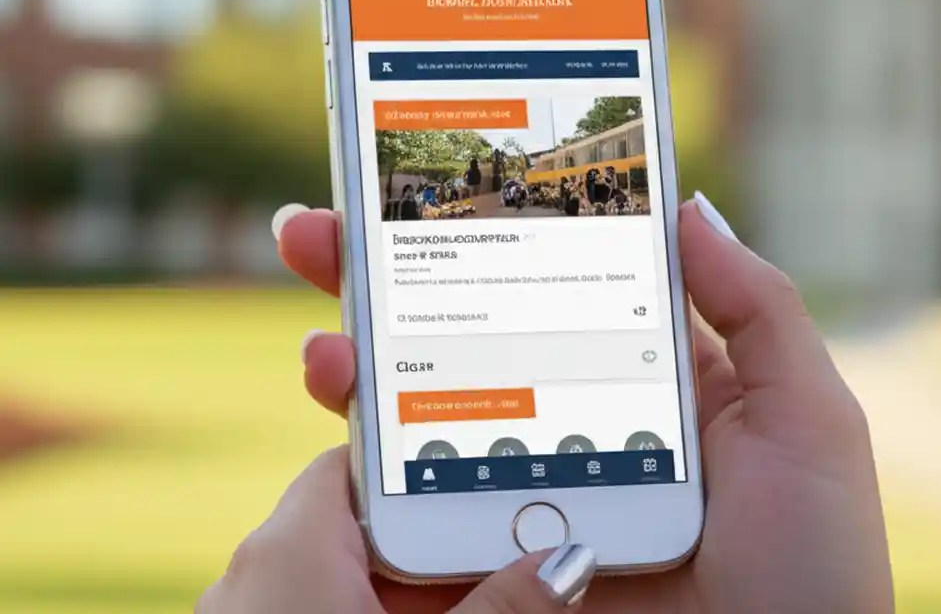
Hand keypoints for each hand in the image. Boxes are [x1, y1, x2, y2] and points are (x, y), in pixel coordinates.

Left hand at [197, 448, 597, 613]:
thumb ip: (506, 606)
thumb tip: (565, 563)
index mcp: (288, 550)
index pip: (355, 466)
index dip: (422, 467)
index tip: (483, 482)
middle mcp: (250, 581)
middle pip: (356, 530)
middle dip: (433, 546)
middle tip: (505, 554)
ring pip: (338, 585)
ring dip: (407, 596)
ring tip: (480, 604)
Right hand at [209, 193, 893, 611]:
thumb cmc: (819, 560)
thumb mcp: (808, 417)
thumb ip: (757, 307)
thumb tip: (686, 201)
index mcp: (644, 382)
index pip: (551, 288)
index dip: (488, 236)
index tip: (425, 186)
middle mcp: (574, 427)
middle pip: (464, 340)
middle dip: (383, 283)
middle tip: (317, 233)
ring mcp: (528, 500)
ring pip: (421, 422)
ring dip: (356, 373)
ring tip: (326, 345)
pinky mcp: (495, 572)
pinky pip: (414, 521)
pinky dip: (362, 484)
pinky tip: (342, 445)